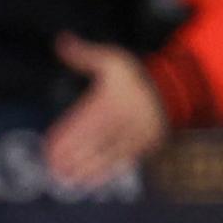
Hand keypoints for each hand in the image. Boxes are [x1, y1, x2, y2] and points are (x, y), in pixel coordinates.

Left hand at [46, 31, 169, 187]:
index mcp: (109, 101)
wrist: (173, 90)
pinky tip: (91, 181)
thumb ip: (84, 54)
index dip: (66, 138)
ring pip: (106, 155)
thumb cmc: (136, 76)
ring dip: (85, 169)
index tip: (49, 149)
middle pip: (92, 143)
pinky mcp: (144, 146)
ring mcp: (133, 136)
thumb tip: (60, 41)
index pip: (83, 123)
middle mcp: (120, 121)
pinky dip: (105, 173)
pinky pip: (122, 162)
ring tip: (67, 180)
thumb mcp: (111, 60)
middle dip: (72, 158)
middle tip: (54, 170)